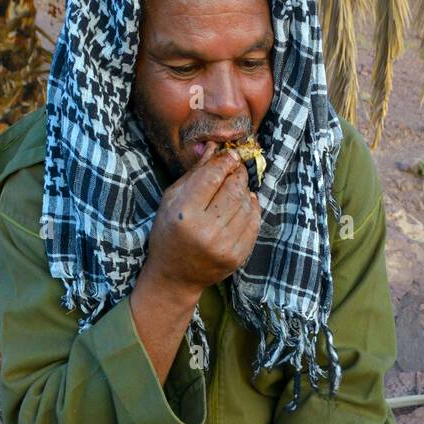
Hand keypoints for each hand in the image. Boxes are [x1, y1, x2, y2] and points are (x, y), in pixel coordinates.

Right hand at [140, 141, 260, 299]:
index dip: (225, 162)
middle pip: (233, 189)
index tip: (231, 155)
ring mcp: (224, 246)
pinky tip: (244, 203)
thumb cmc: (169, 233)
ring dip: (244, 191)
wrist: (174, 276)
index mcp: (185, 214)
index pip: (212, 177)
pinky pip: (254, 224)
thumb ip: (194, 174)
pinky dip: (252, 209)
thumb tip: (215, 147)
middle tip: (236, 169)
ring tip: (236, 189)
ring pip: (246, 204)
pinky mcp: (237, 257)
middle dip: (238, 174)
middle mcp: (206, 231)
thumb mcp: (171, 200)